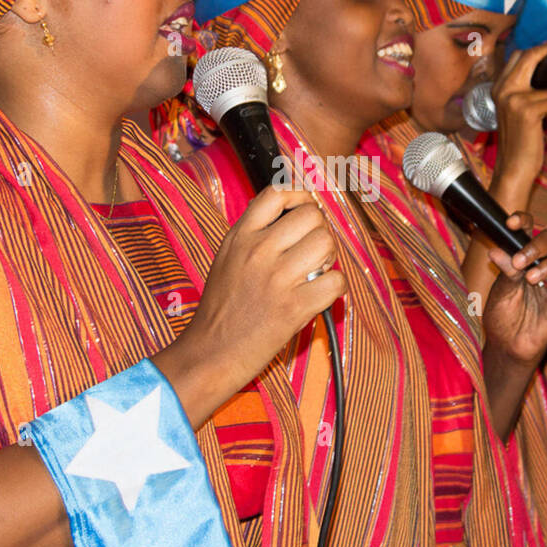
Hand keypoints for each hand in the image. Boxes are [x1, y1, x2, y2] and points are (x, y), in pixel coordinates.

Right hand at [154, 186, 344, 426]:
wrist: (210, 354)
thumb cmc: (220, 310)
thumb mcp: (226, 259)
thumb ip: (253, 235)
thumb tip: (290, 214)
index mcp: (240, 236)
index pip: (277, 193)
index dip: (299, 197)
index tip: (303, 212)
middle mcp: (258, 251)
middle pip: (312, 215)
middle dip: (319, 231)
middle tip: (311, 252)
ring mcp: (277, 278)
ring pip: (327, 242)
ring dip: (329, 257)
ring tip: (316, 272)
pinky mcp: (294, 307)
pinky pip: (336, 280)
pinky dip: (335, 288)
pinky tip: (320, 295)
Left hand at [481, 215, 546, 366]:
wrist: (509, 345)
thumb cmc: (502, 315)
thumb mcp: (500, 292)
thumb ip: (505, 272)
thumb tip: (496, 251)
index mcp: (522, 255)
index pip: (526, 228)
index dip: (522, 220)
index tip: (511, 224)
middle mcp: (541, 262)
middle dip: (537, 246)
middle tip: (521, 262)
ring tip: (533, 278)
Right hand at [490, 44, 546, 193]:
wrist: (513, 168)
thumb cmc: (520, 143)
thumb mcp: (520, 113)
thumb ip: (530, 93)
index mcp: (498, 89)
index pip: (517, 56)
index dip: (538, 50)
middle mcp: (502, 90)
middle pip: (530, 56)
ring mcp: (513, 99)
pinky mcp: (526, 110)